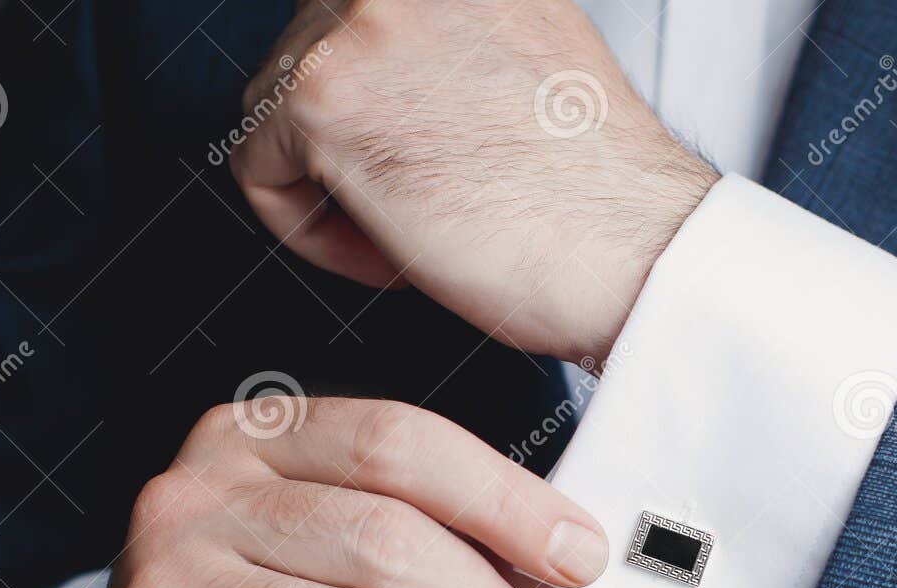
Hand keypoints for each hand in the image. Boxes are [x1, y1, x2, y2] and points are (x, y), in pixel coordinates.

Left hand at [229, 0, 718, 365]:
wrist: (636, 255)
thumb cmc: (601, 192)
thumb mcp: (528, 58)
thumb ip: (457, 40)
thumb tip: (403, 72)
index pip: (362, 24)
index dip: (388, 102)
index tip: (412, 150)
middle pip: (313, 54)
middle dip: (357, 138)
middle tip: (429, 195)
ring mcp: (363, 19)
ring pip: (280, 109)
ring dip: (337, 184)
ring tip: (420, 226)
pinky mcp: (326, 94)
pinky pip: (259, 170)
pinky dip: (312, 231)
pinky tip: (393, 249)